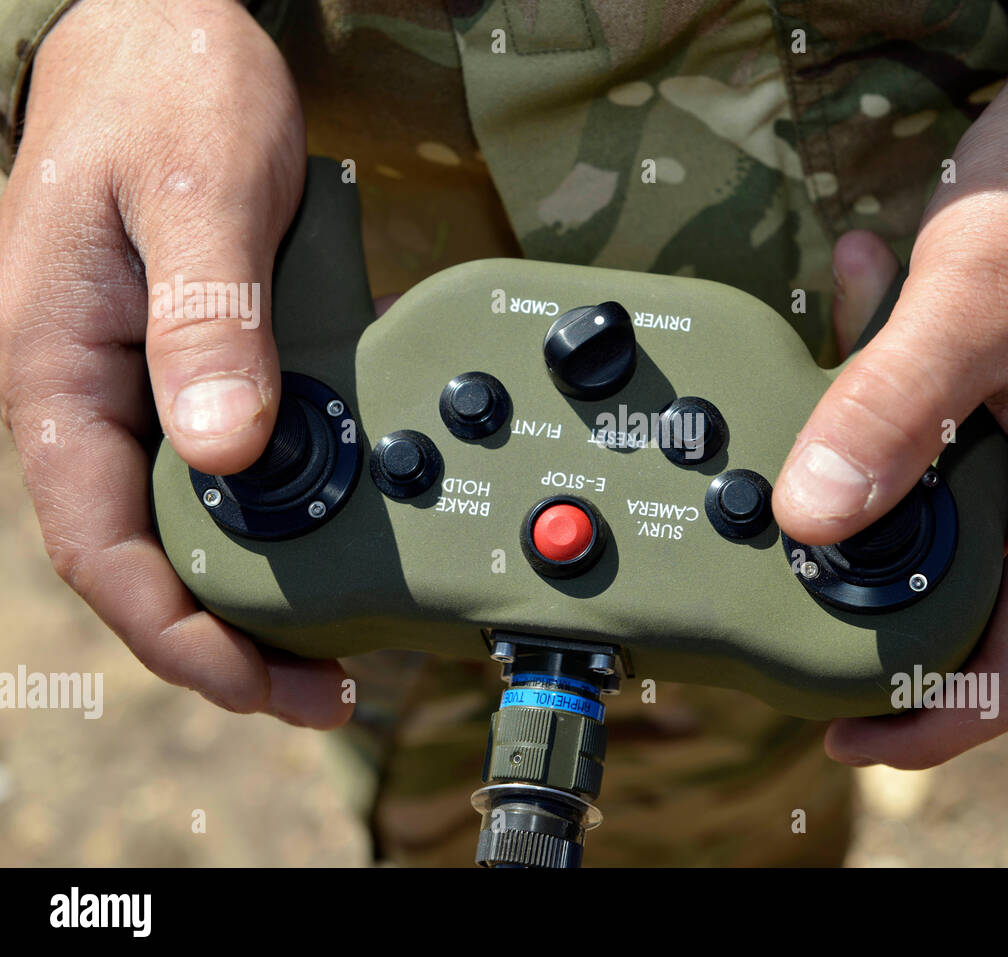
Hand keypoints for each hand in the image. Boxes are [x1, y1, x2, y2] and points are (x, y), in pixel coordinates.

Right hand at [0, 0, 350, 726]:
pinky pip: (223, 461)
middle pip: (146, 554)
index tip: (256, 681)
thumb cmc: (169, 90)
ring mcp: (139, 381)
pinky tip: (326, 530)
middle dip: (225, 630)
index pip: (101, 547)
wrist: (177, 30)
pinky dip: (273, 510)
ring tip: (334, 629)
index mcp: (56, 369)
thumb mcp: (194, 195)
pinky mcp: (189, 362)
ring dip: (254, 580)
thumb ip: (206, 322)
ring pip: (187, 517)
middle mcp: (91, 391)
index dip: (177, 633)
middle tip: (320, 677)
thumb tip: (225, 452)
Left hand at [773, 13, 1007, 766]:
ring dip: (869, 465)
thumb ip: (890, 411)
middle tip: (790, 564)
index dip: (937, 721)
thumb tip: (813, 519)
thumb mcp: (972, 302)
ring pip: (939, 511)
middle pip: (971, 599)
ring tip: (823, 380)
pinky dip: (882, 397)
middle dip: (875, 583)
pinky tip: (858, 307)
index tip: (850, 738)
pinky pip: (936, 436)